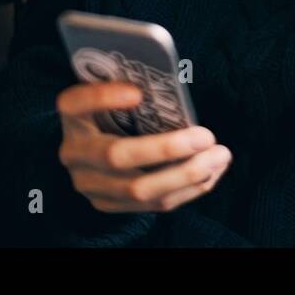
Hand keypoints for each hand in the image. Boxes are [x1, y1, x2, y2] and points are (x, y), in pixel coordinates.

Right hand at [56, 82, 231, 213]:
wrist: (94, 150)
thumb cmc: (117, 112)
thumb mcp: (116, 94)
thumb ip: (136, 88)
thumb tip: (174, 89)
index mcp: (73, 116)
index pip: (75, 103)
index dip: (103, 97)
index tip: (138, 92)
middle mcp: (74, 153)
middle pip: (116, 156)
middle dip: (166, 148)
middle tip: (206, 136)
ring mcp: (89, 184)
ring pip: (138, 189)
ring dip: (186, 174)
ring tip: (220, 156)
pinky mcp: (108, 205)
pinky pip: (152, 204)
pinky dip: (188, 189)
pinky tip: (212, 172)